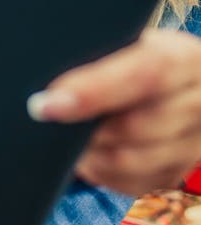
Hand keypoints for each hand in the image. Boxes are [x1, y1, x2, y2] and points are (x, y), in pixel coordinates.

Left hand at [27, 27, 200, 194]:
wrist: (192, 84)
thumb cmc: (146, 56)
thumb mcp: (136, 40)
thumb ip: (105, 54)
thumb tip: (52, 74)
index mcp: (184, 60)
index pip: (142, 76)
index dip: (92, 92)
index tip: (44, 104)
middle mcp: (198, 104)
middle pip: (135, 126)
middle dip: (80, 130)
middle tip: (40, 121)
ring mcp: (194, 144)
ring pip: (131, 161)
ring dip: (88, 154)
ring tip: (55, 140)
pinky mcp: (180, 172)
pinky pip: (134, 183)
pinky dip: (101, 173)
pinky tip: (82, 157)